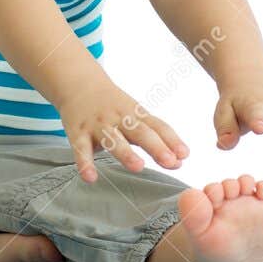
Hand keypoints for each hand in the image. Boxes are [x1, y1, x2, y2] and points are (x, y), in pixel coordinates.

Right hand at [54, 79, 189, 183]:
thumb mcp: (135, 115)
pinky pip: (81, 149)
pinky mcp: (78, 133)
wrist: (79, 83)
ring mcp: (98, 125)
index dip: (171, 140)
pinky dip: (85, 163)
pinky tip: (90, 177)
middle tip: (169, 161)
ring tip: (138, 167)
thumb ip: (156, 138)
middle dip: (155, 146)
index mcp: (136, 114)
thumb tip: (179, 161)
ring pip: (113, 140)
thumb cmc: (113, 105)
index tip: (184, 154)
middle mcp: (119, 118)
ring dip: (126, 153)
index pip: (157, 126)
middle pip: (139, 132)